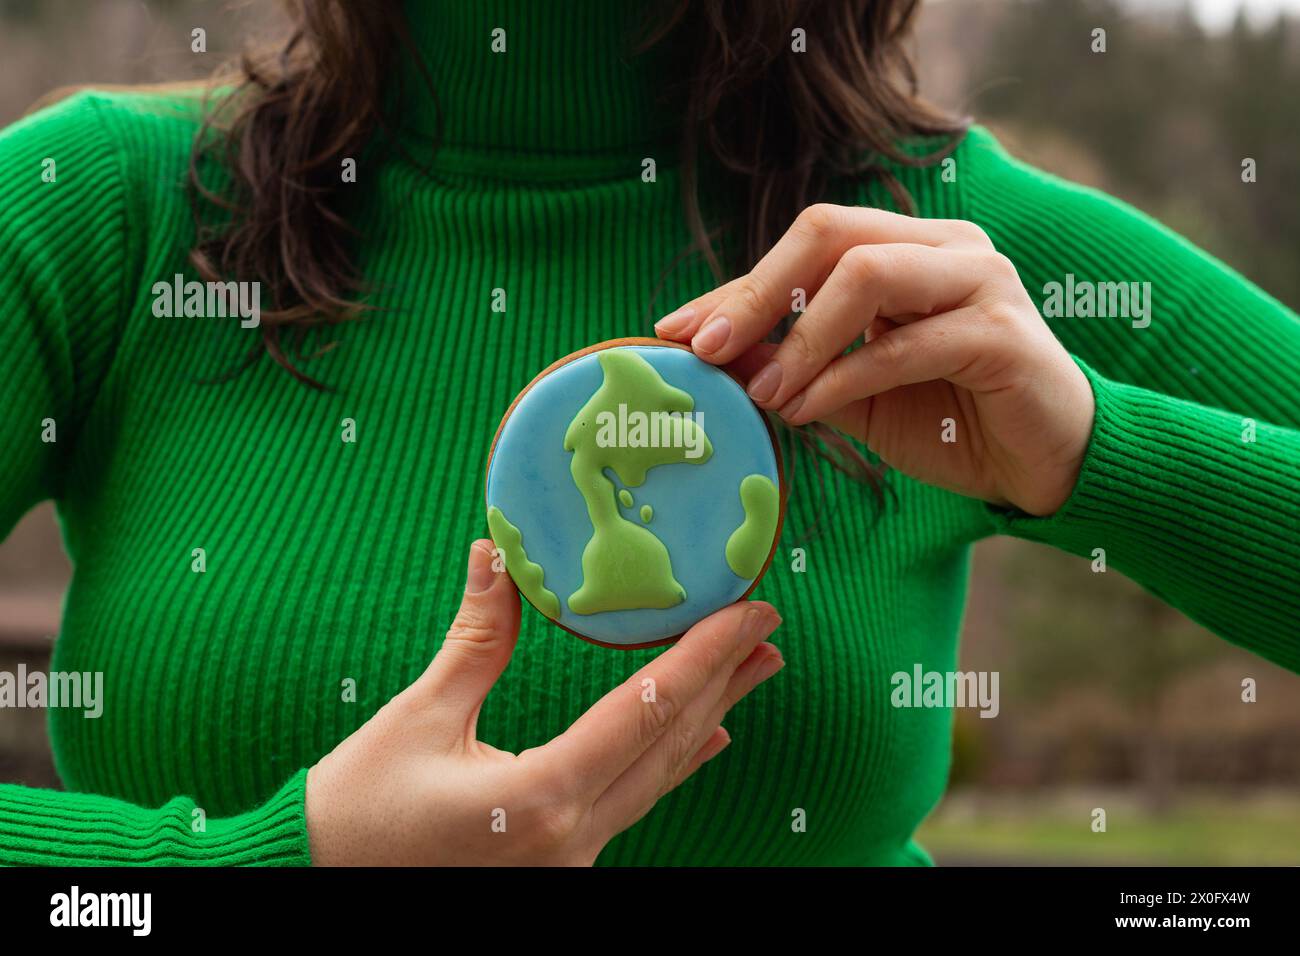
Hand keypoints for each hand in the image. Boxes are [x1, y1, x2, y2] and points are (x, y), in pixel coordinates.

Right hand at [305, 540, 783, 865]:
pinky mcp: (557, 865)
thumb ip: (475, 640)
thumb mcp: (417, 719)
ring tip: (750, 675)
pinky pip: (633, 804)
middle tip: (768, 632)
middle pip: (667, 747)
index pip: (644, 712)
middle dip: (723, 683)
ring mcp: (569, 861)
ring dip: (706, 719)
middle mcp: (570, 839)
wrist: (317, 885)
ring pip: (657, 779)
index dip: (702, 656)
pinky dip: (669, 761)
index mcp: (540, 798)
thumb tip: (497, 559)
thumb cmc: (355, 814)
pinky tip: (699, 739)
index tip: (747, 613)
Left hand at [655, 204, 1094, 515]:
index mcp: (906, 248)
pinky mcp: (1002, 332)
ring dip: (801, 336)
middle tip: (704, 349)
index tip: (675, 331)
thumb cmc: (949, 421)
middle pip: (829, 232)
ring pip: (867, 272)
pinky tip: (807, 412)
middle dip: (755, 292)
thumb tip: (712, 353)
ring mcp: (979, 280)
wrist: (1043, 464)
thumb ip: (792, 367)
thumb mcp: (851, 395)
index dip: (736, 286)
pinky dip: (844, 376)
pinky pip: (905, 342)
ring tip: (764, 393)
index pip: (806, 244)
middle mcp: (944, 247)